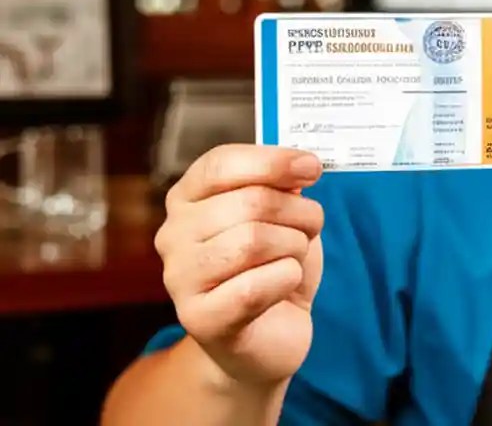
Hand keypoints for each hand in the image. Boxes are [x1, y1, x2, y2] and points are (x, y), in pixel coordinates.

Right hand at [154, 144, 325, 386]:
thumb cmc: (273, 266)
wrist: (269, 334)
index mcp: (187, 198)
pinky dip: (287, 279)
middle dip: (298, 212)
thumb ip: (283, 187)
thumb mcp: (283, 216)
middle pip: (250, 202)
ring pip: (253, 241)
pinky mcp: (199, 319)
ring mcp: (179, 278)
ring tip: (295, 257)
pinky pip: (255, 287)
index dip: (271, 161)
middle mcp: (173, 234)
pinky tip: (286, 283)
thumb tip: (301, 167)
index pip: (221, 164)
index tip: (313, 167)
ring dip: (294, 246)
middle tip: (311, 227)